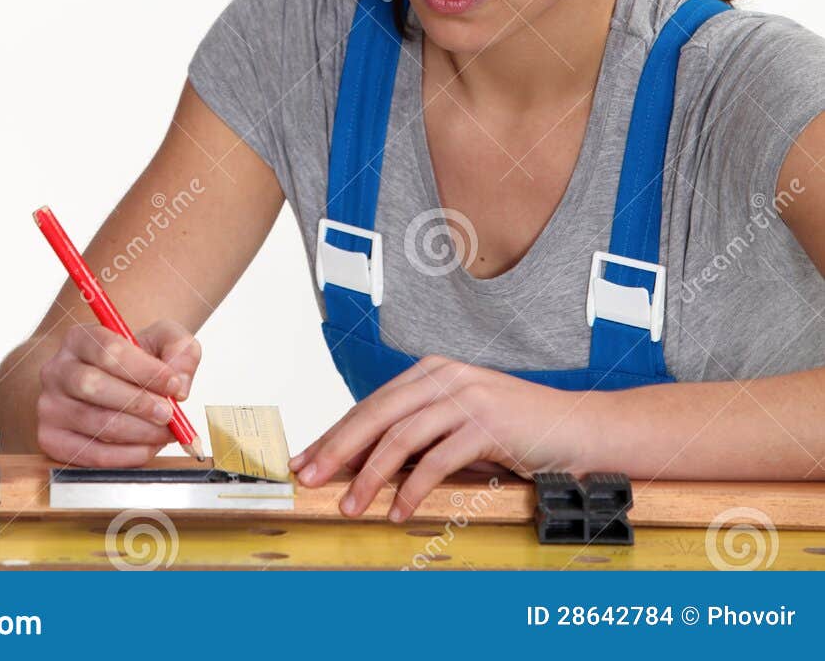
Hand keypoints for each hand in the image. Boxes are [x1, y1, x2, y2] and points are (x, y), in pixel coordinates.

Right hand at [35, 318, 200, 466]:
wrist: (108, 385)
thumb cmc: (134, 362)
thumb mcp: (162, 340)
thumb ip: (179, 349)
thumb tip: (179, 385)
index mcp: (80, 338)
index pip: (108, 350)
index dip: (144, 370)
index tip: (173, 385)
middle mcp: (56, 370)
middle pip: (94, 386)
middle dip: (139, 403)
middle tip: (168, 414)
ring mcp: (50, 406)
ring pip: (95, 423)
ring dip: (138, 432)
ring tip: (164, 432)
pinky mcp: (51, 440)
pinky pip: (90, 453)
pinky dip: (125, 455)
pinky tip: (147, 447)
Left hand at [289, 355, 598, 520]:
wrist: (576, 427)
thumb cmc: (515, 429)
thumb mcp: (460, 422)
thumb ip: (420, 434)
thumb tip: (366, 466)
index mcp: (432, 371)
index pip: (371, 404)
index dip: (335, 433)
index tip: (305, 459)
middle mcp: (444, 377)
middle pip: (377, 414)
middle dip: (338, 449)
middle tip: (310, 478)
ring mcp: (466, 398)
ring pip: (402, 437)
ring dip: (371, 475)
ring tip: (352, 505)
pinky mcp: (487, 425)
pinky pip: (439, 460)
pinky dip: (415, 489)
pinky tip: (400, 511)